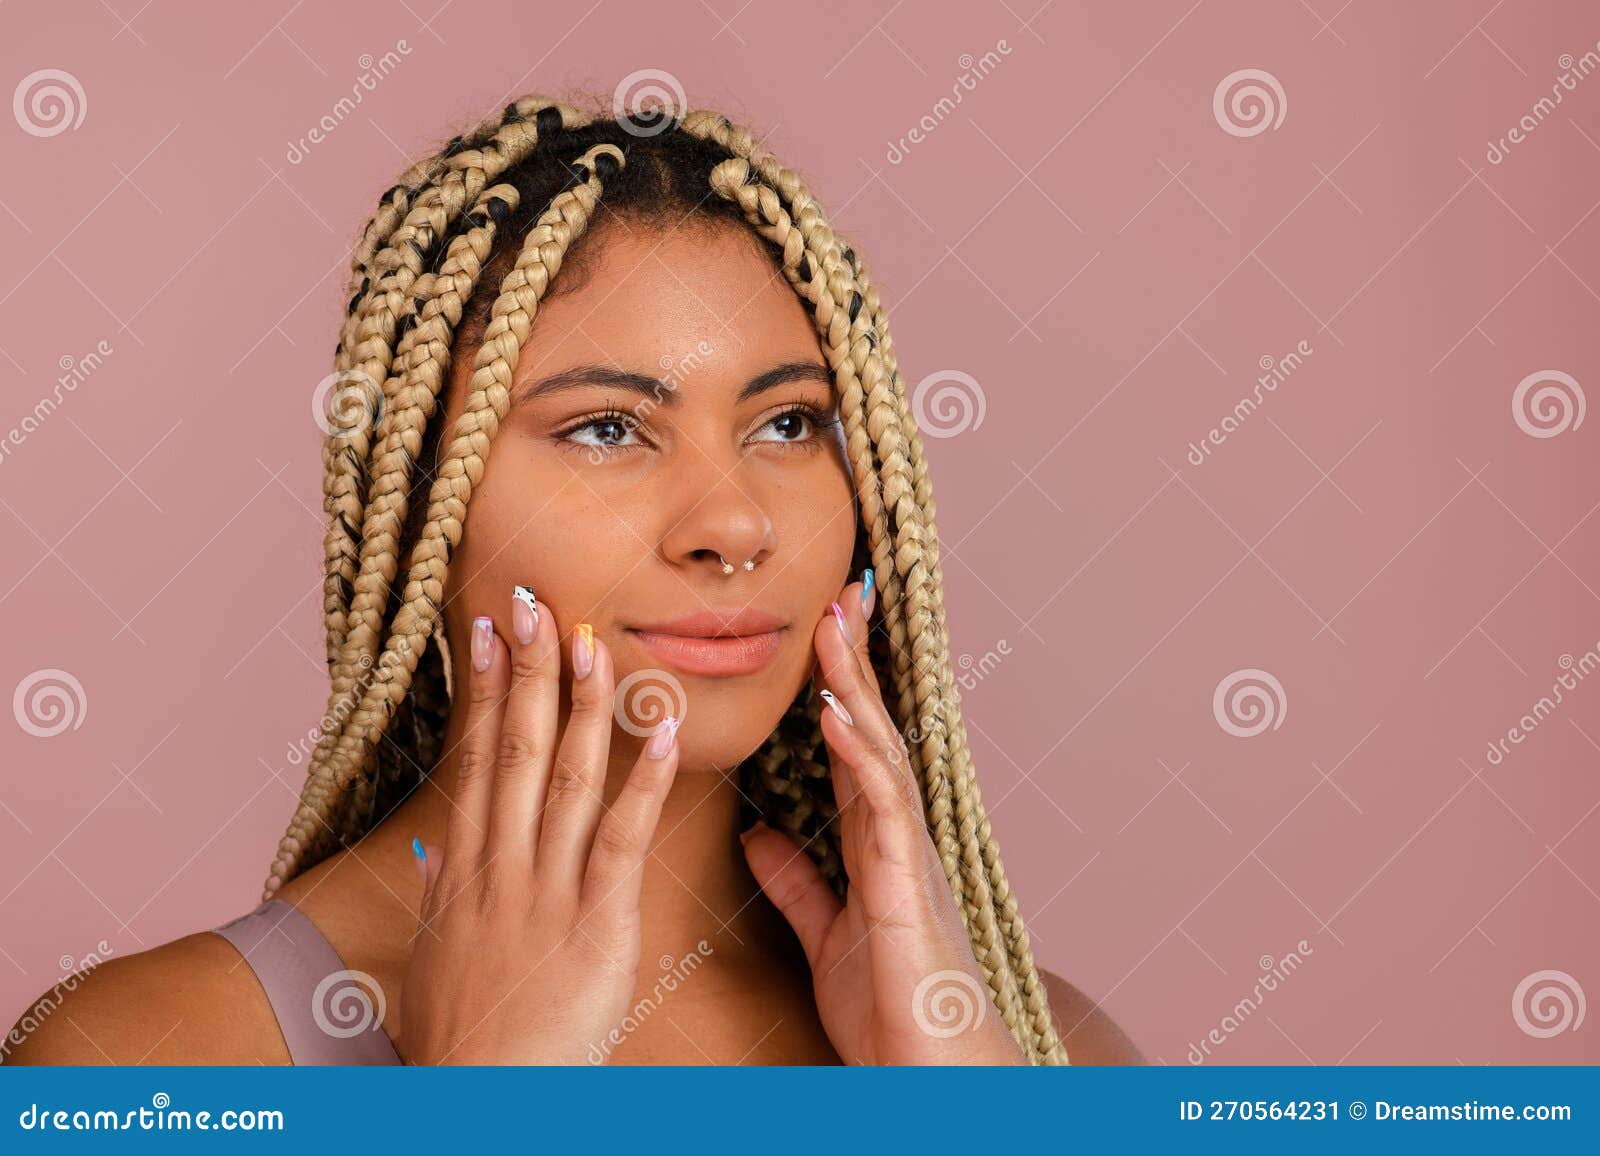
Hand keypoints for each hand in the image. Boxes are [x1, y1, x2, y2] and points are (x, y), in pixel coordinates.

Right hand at [397, 594, 680, 1063]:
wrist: (482, 1101)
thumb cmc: (463, 1041)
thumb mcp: (436, 963)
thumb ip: (439, 900)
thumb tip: (432, 853)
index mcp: (467, 873)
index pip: (477, 761)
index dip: (484, 692)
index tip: (487, 633)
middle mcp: (500, 868)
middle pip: (516, 751)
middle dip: (527, 673)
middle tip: (536, 604)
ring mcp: (547, 893)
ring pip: (567, 780)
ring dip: (583, 707)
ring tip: (596, 644)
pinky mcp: (597, 925)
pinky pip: (622, 840)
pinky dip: (644, 784)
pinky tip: (664, 734)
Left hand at [740, 577, 1026, 1064]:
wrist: (932, 1069)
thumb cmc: (890, 1006)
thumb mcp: (825, 934)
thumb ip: (796, 880)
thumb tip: (756, 832)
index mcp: (871, 842)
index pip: (850, 745)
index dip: (836, 686)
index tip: (821, 628)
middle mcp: (894, 834)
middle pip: (870, 728)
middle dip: (853, 661)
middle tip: (839, 592)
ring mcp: (906, 852)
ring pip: (880, 750)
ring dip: (857, 685)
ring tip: (835, 624)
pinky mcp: (905, 883)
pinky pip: (882, 807)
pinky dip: (861, 756)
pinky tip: (837, 715)